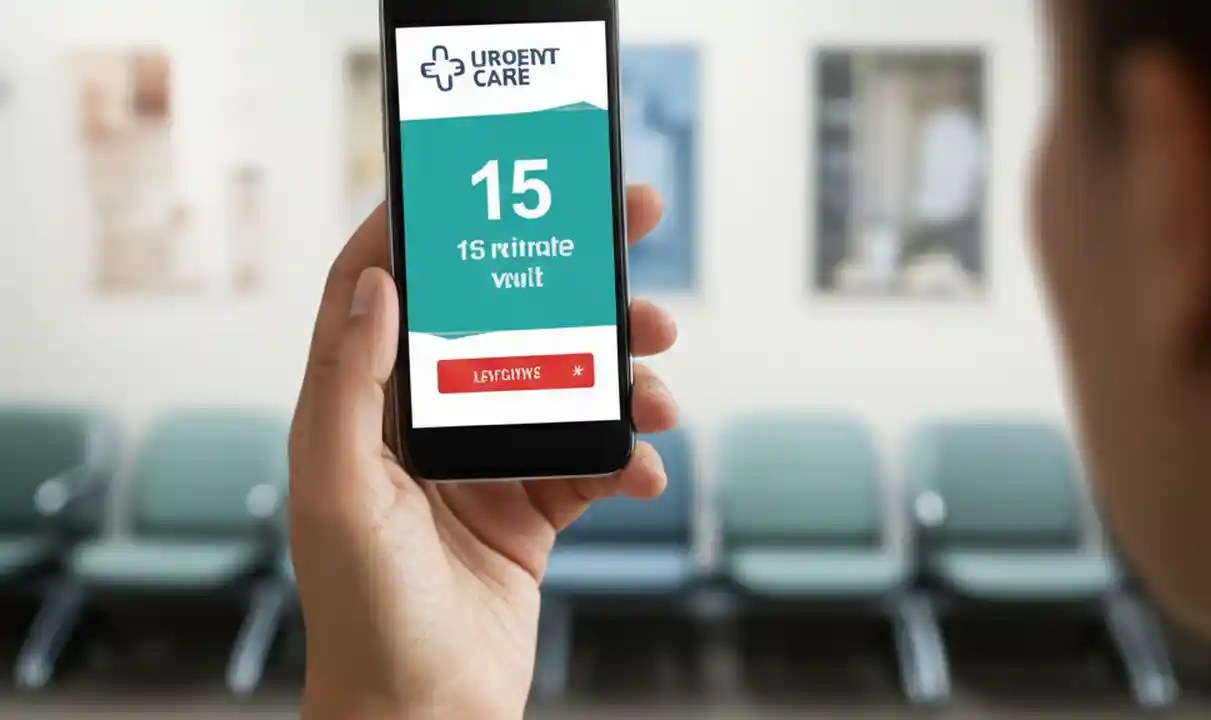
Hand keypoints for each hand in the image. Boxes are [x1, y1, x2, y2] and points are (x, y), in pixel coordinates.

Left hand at [289, 187, 677, 719]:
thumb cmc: (366, 619)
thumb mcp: (338, 494)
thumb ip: (348, 384)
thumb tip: (377, 281)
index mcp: (362, 413)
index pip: (382, 289)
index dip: (421, 225)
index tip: (475, 177)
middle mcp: (422, 427)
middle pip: (496, 318)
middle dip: (566, 272)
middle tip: (631, 224)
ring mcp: (483, 465)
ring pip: (562, 381)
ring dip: (620, 368)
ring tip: (662, 378)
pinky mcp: (533, 508)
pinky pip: (593, 459)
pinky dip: (627, 456)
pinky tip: (647, 468)